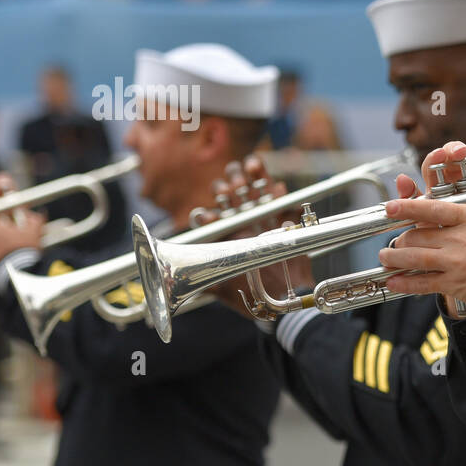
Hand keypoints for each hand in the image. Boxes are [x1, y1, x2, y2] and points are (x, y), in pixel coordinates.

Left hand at [198, 155, 312, 317]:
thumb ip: (204, 280)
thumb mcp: (225, 290)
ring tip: (249, 165)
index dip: (208, 215)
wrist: (287, 300)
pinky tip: (277, 185)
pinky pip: (284, 203)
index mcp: (228, 239)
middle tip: (228, 186)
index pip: (213, 221)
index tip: (206, 216)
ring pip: (256, 193)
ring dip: (253, 178)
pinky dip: (281, 194)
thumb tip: (177, 277)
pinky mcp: (287, 224)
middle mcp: (244, 226)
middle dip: (229, 187)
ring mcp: (265, 222)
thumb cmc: (256, 295)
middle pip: (234, 199)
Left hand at [376, 139, 465, 308]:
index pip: (432, 208)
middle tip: (395, 242)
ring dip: (395, 258)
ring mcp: (454, 262)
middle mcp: (459, 238)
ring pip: (414, 257)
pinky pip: (422, 283)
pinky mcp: (454, 284)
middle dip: (402, 238)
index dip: (407, 206)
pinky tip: (393, 282)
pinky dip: (404, 283)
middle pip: (418, 234)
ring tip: (385, 258)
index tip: (391, 206)